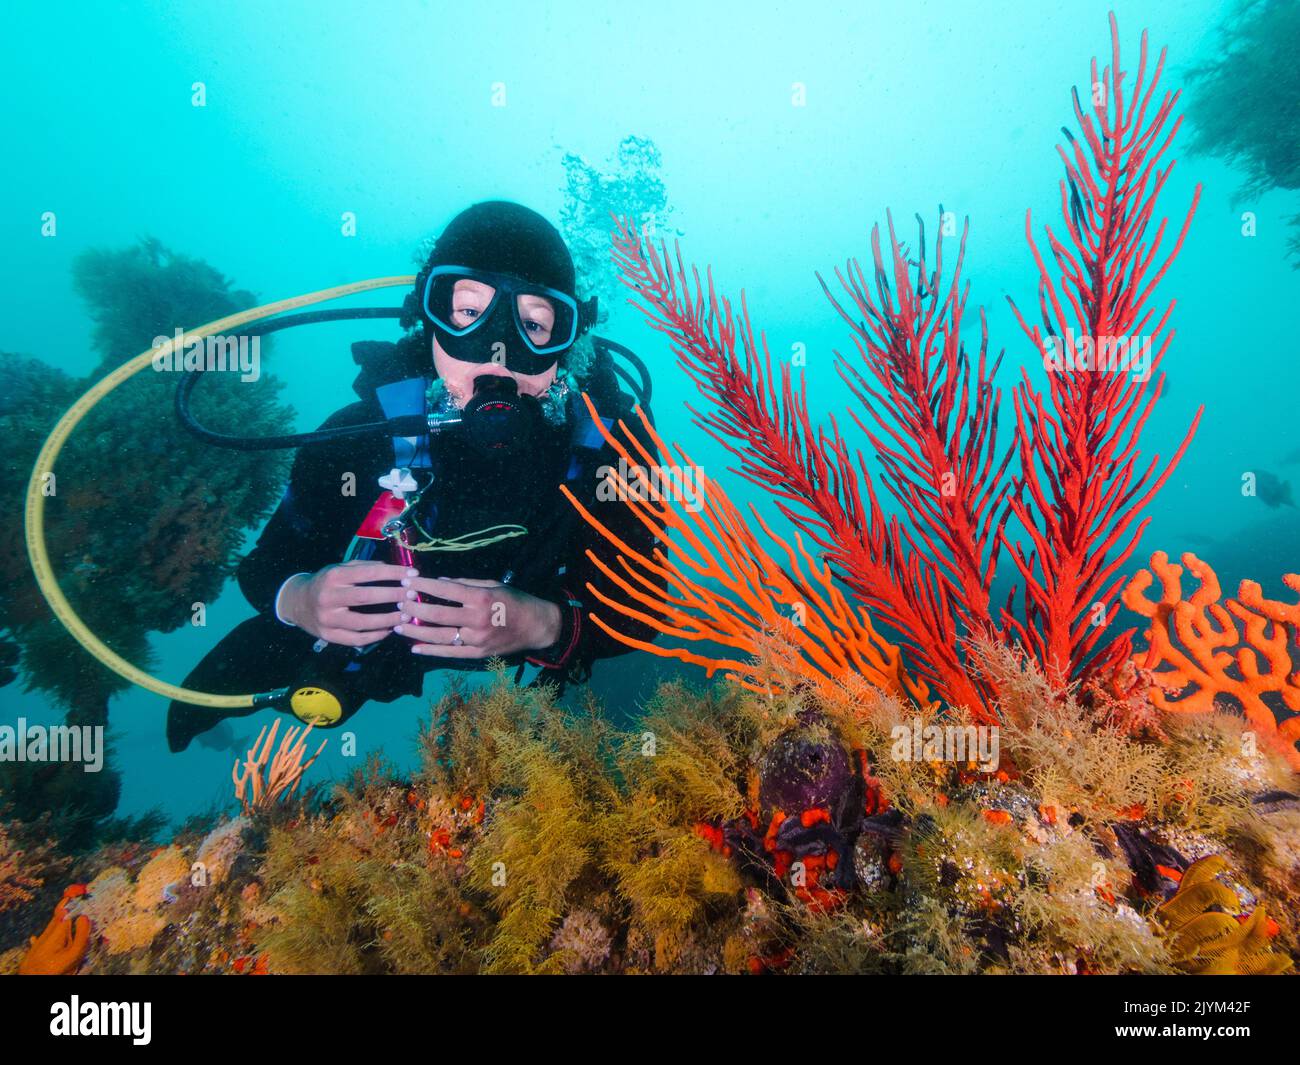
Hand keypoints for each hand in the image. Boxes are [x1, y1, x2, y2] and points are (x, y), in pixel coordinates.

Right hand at [278, 561, 415, 645]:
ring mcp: (327, 619)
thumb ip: (364, 567)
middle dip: (392, 596)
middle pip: (365, 597)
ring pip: (362, 623)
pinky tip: (389, 630)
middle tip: (412, 595)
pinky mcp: (328, 636)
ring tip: (406, 615)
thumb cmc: (325, 582)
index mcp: (333, 577)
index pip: (368, 573)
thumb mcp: (340, 569)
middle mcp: (328, 597)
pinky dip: (375, 636)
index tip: (412, 573)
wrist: (296, 602)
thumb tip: (392, 568)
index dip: (392, 573)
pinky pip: (356, 639)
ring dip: (387, 620)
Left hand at [393, 576, 561, 658]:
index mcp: (481, 598)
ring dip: (416, 631)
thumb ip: (466, 584)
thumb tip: (439, 582)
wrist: (538, 626)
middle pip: (438, 614)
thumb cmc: (515, 601)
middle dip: (414, 608)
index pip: (445, 590)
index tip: (407, 582)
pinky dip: (430, 651)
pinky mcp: (477, 654)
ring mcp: (477, 639)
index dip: (424, 586)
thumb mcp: (493, 585)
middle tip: (399, 603)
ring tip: (398, 625)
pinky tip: (414, 647)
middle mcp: (477, 619)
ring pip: (439, 636)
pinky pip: (449, 653)